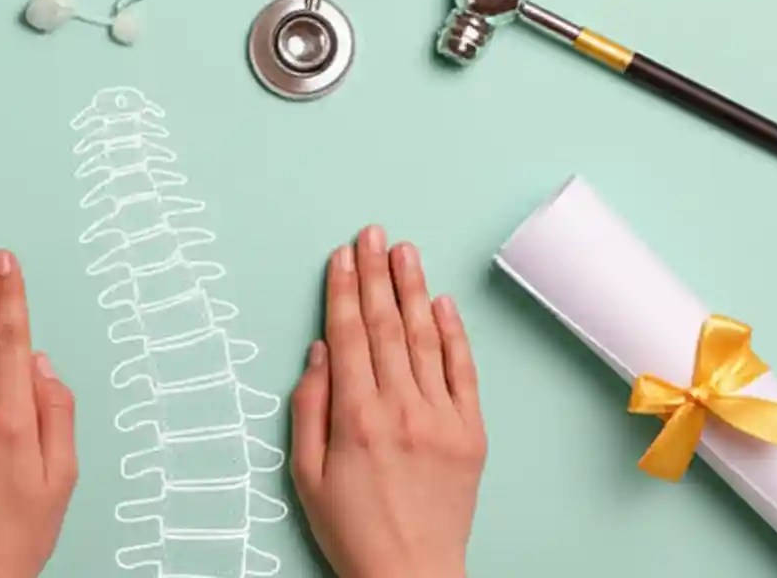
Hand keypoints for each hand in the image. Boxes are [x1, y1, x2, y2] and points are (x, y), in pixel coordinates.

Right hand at [292, 226, 486, 577]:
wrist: (411, 575)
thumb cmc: (351, 529)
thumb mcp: (305, 474)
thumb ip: (310, 407)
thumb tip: (320, 352)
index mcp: (356, 417)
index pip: (349, 334)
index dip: (343, 289)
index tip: (342, 255)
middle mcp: (401, 409)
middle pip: (385, 325)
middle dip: (376, 274)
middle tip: (373, 234)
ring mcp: (441, 418)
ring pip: (424, 338)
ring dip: (412, 289)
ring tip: (405, 251)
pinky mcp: (471, 433)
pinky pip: (462, 371)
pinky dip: (453, 333)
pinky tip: (440, 302)